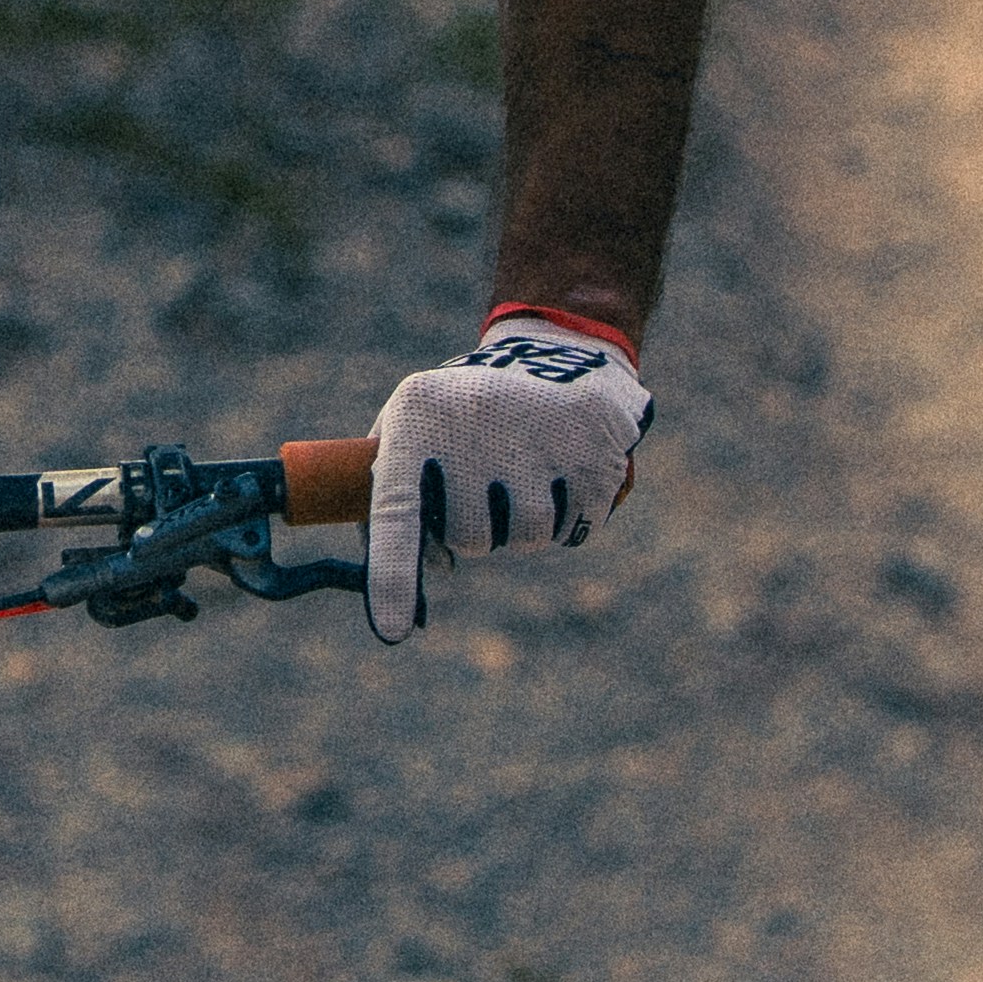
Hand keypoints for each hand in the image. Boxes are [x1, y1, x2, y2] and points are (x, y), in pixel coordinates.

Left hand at [364, 306, 648, 643]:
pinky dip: (573, 514)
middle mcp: (476, 425)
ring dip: (527, 525)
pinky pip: (577, 528)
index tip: (392, 630)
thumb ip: (388, 500)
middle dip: (480, 529)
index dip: (394, 577)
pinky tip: (567, 470)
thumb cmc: (464, 410)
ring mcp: (539, 438)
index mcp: (419, 420)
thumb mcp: (412, 427)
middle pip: (472, 540)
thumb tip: (401, 585)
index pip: (397, 511)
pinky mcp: (594, 450)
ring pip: (528, 539)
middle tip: (488, 484)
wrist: (557, 350)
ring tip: (528, 473)